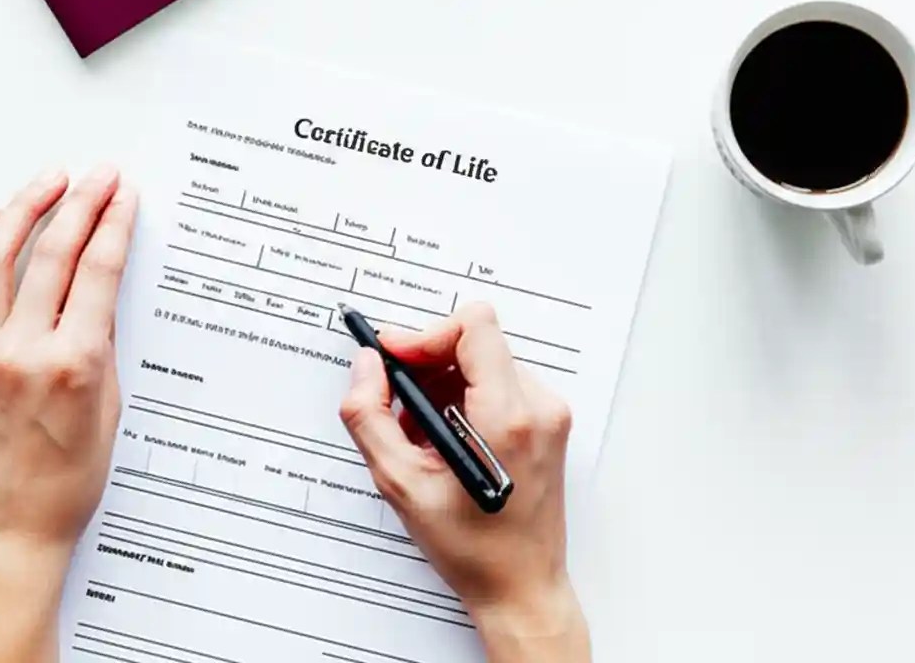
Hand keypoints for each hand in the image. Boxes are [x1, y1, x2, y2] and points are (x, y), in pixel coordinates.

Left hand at [0, 167, 138, 662]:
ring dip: (22, 209)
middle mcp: (23, 350)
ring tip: (45, 183)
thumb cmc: (65, 484)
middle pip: (52, 252)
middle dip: (79, 202)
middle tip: (96, 176)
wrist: (9, 527)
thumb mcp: (109, 410)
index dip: (114, 221)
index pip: (97, 269)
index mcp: (74, 363)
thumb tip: (100, 291)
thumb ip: (103, 345)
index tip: (123, 194)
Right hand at [338, 303, 589, 662]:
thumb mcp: (401, 484)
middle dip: (427, 368)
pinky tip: (444, 446)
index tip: (395, 357)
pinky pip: (498, 387)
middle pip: (474, 344)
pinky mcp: (547, 426)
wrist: (521, 588)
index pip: (474, 326)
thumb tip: (366, 367)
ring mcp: (547, 416)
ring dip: (442, 390)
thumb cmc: (473, 549)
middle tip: (398, 408)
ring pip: (483, 365)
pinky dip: (463, 403)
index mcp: (506, 416)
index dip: (425, 335)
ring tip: (420, 440)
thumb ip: (370, 417)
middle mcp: (537, 408)